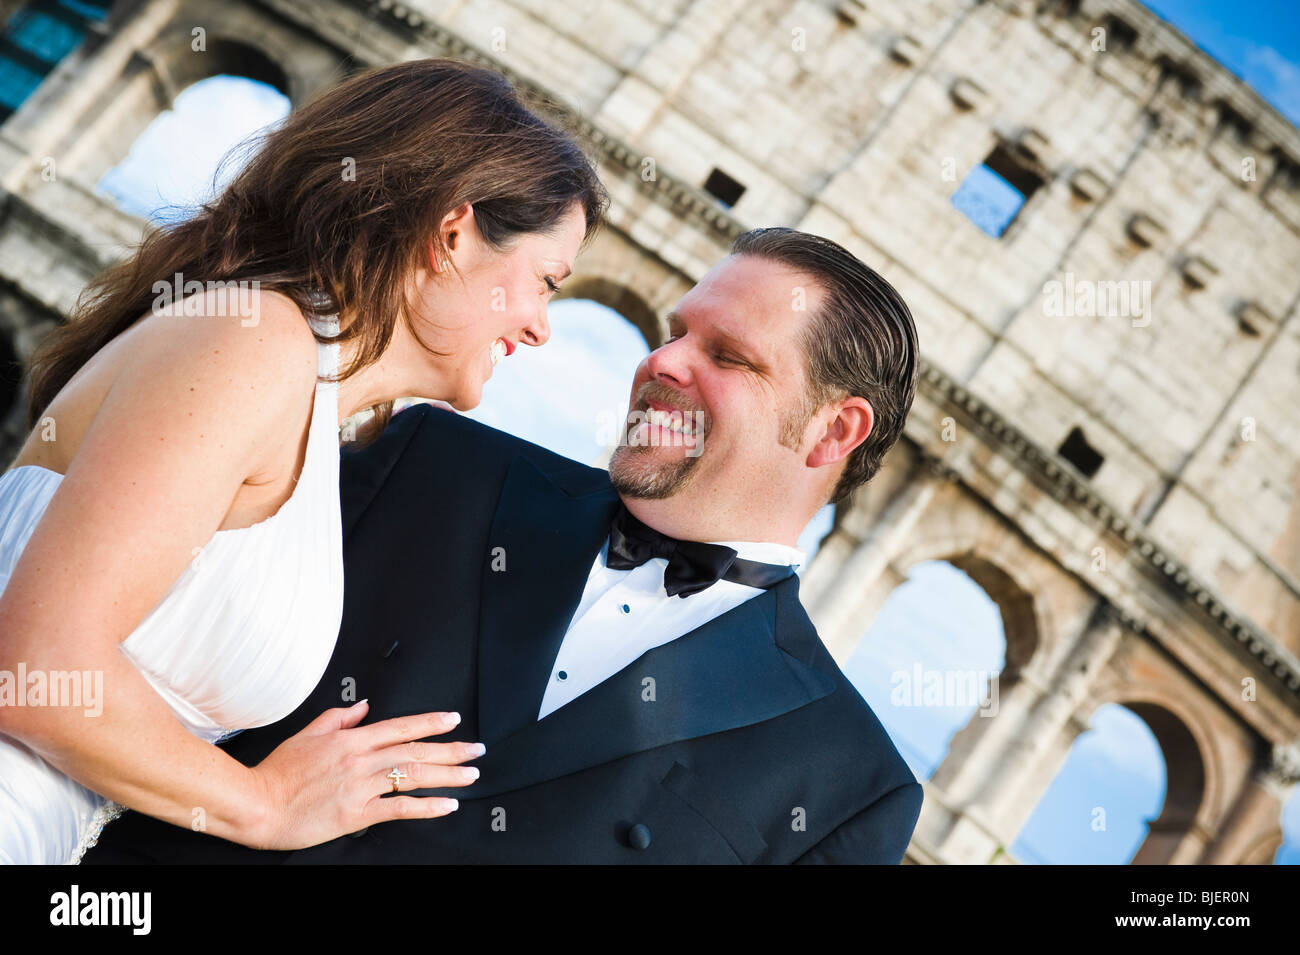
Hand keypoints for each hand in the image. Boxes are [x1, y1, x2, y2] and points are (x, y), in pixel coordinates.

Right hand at [246, 701, 481, 849]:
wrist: (255, 804)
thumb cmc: (277, 773)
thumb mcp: (306, 735)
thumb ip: (338, 719)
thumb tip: (363, 706)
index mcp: (350, 739)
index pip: (401, 726)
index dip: (431, 722)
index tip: (453, 720)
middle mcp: (360, 759)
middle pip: (416, 750)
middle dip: (452, 749)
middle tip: (477, 751)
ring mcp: (360, 785)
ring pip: (413, 775)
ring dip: (448, 775)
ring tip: (471, 775)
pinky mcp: (356, 812)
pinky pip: (399, 807)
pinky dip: (427, 806)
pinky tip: (446, 806)